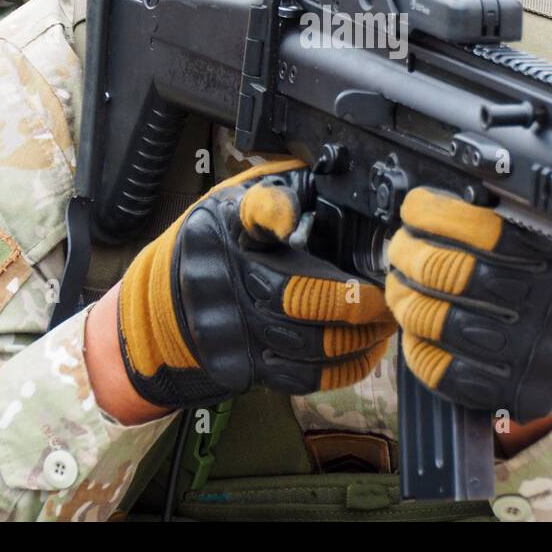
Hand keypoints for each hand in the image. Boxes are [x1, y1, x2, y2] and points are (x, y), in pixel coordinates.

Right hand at [115, 160, 393, 408]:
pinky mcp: (244, 366)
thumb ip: (282, 192)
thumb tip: (335, 174)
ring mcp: (235, 327)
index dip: (272, 211)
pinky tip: (366, 352)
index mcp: (232, 226)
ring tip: (385, 324)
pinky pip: (300, 377)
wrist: (166, 304)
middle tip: (385, 296)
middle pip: (296, 296)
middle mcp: (230, 277)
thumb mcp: (239, 200)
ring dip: (357, 338)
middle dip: (352, 302)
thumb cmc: (222, 242)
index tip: (291, 216)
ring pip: (306, 344)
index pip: (253, 211)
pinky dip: (342, 369)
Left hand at [385, 188, 551, 423]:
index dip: (433, 214)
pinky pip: (442, 371)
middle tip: (400, 249)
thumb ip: (498, 214)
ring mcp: (532, 352)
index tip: (415, 210)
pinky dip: (417, 348)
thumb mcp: (543, 233)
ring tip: (399, 286)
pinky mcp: (513, 391)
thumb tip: (432, 203)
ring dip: (403, 298)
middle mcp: (551, 303)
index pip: (481, 227)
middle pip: (447, 272)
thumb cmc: (544, 277)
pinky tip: (415, 331)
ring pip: (435, 320)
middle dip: (408, 254)